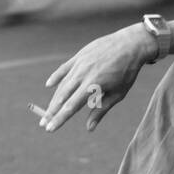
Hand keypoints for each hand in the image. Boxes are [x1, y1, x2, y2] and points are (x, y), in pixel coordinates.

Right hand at [41, 25, 155, 131]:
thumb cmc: (127, 72)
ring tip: (48, 111)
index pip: (71, 106)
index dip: (59, 118)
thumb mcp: (118, 93)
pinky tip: (49, 85)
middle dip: (52, 111)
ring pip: (62, 84)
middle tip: (43, 124)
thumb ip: (101, 110)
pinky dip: (56, 77)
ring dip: (54, 99)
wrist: (130, 44)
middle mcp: (83, 74)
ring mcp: (79, 63)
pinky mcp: (79, 56)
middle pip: (62, 96)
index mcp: (94, 85)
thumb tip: (89, 128)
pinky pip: (64, 68)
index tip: (50, 128)